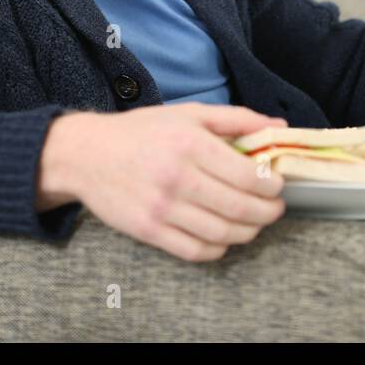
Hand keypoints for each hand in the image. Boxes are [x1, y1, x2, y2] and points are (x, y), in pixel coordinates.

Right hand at [41, 103, 288, 262]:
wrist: (85, 154)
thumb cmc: (141, 131)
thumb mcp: (189, 113)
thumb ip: (237, 119)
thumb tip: (279, 128)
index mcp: (191, 144)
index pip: (249, 175)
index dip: (272, 185)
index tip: (278, 185)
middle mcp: (177, 177)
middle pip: (240, 208)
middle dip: (268, 212)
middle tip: (275, 208)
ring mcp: (162, 208)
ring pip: (222, 233)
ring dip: (249, 233)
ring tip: (255, 224)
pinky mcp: (148, 231)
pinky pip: (195, 251)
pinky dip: (218, 249)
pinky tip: (224, 238)